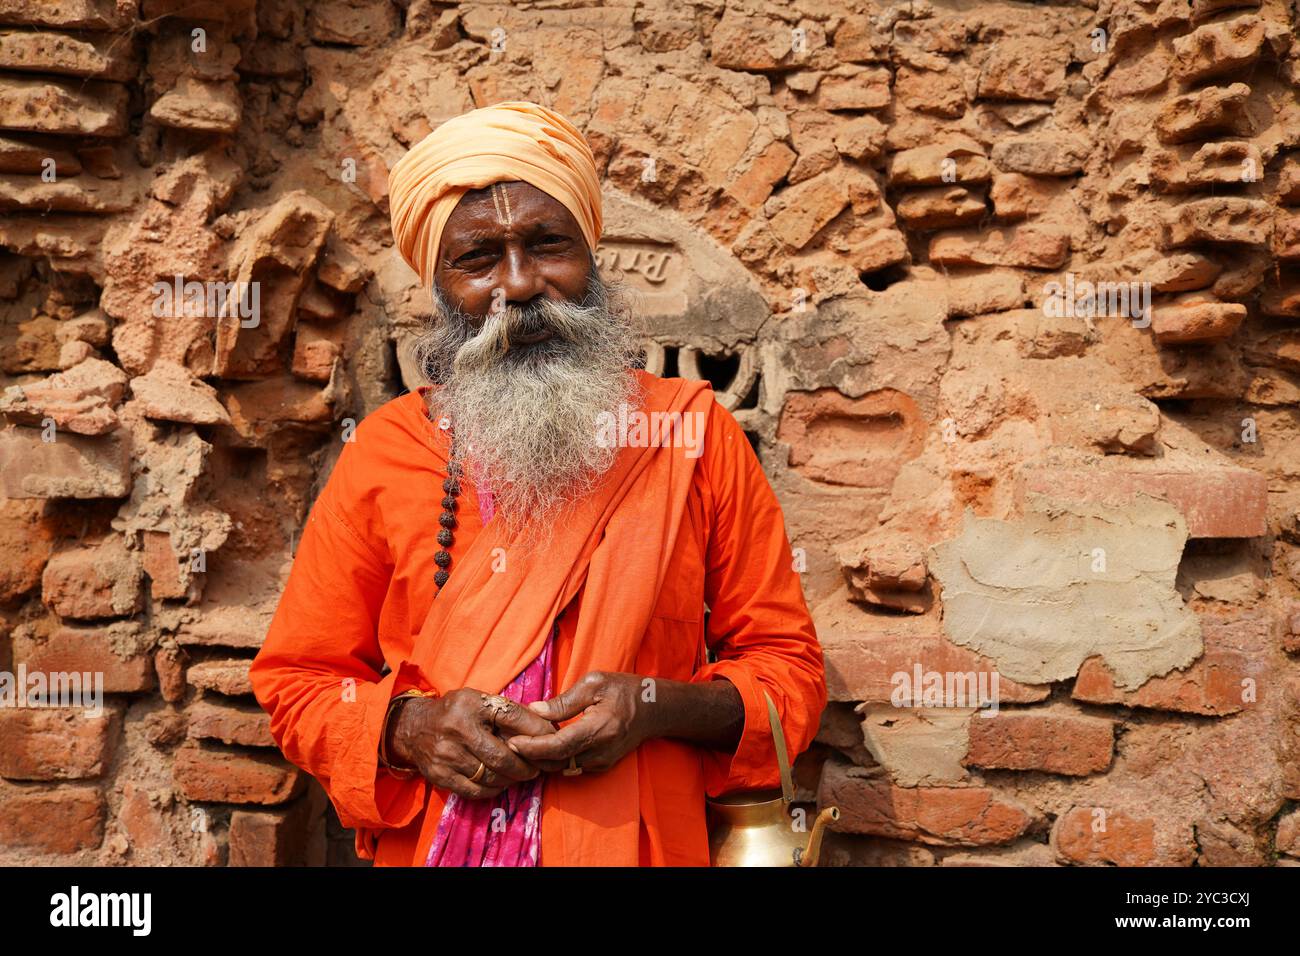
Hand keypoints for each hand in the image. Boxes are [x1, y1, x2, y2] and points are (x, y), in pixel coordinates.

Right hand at [388, 688, 556, 798]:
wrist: (414, 728)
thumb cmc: (457, 712)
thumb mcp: (479, 701)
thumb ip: (508, 711)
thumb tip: (546, 726)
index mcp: (471, 704)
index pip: (513, 718)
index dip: (538, 731)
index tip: (553, 740)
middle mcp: (457, 729)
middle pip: (503, 756)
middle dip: (527, 765)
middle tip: (539, 767)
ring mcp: (447, 755)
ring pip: (492, 777)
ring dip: (513, 779)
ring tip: (523, 774)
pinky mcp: (440, 776)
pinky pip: (476, 791)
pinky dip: (494, 789)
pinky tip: (501, 783)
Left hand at [506, 671, 656, 773]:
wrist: (654, 710)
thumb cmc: (625, 690)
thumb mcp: (594, 684)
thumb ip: (564, 700)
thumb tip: (534, 710)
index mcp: (598, 729)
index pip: (558, 746)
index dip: (532, 747)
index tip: (511, 741)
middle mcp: (599, 752)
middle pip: (555, 762)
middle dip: (529, 755)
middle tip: (506, 740)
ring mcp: (601, 762)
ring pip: (561, 767)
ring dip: (539, 758)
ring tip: (518, 742)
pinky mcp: (601, 765)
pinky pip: (570, 766)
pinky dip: (553, 758)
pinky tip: (540, 745)